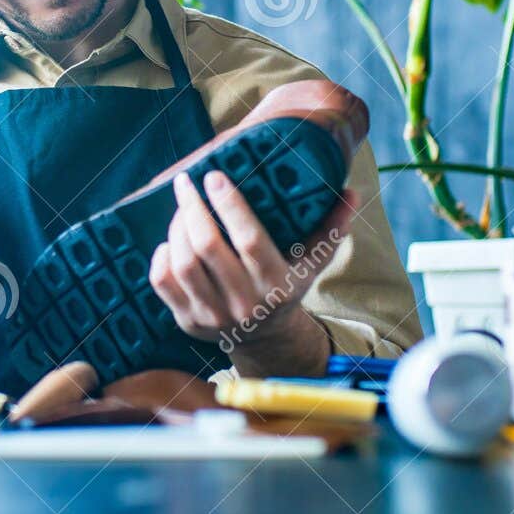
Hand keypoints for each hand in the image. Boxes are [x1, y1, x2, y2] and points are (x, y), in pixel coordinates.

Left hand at [150, 171, 353, 365]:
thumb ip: (332, 227)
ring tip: (181, 207)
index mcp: (277, 286)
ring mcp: (213, 316)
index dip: (230, 205)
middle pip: (208, 247)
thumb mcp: (313, 261)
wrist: (265, 338)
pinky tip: (170, 239)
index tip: (215, 176)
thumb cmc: (287, 285)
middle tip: (186, 182)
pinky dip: (161, 255)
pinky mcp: (187, 322)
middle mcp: (244, 304)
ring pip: (183, 263)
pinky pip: (163, 283)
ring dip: (176, 228)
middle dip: (192, 208)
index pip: (250, 240)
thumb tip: (352, 192)